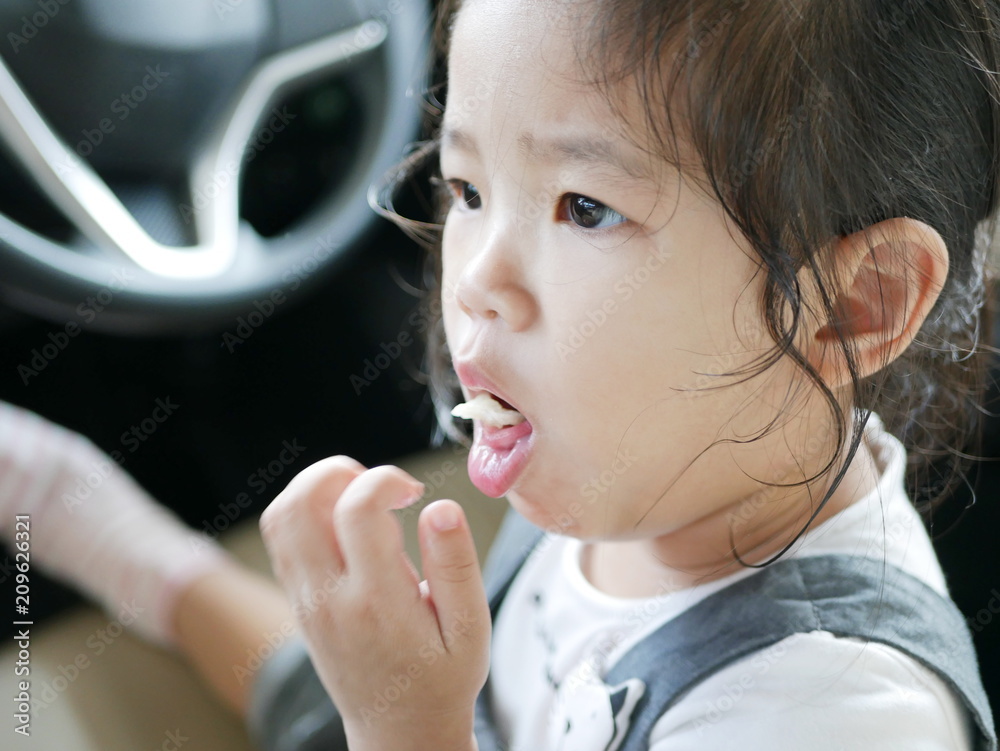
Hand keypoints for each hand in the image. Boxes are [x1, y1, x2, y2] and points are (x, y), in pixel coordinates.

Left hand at [259, 456, 488, 750]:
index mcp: (378, 601)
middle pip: (300, 504)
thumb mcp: (471, 629)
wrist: (398, 732)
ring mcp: (307, 600)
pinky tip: (347, 522)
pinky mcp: (299, 602)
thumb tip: (441, 507)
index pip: (358, 509)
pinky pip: (281, 539)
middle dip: (339, 471)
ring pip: (282, 517)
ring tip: (361, 499)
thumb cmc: (442, 679)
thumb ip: (457, 565)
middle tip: (379, 487)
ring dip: (317, 487)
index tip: (413, 493)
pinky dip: (307, 509)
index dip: (386, 479)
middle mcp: (330, 598)